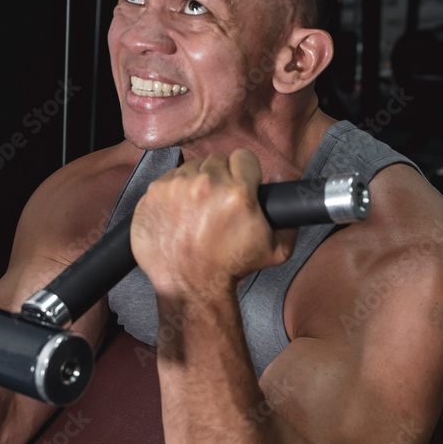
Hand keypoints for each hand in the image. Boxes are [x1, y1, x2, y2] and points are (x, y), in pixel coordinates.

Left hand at [130, 150, 295, 300]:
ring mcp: (175, 187)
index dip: (245, 172)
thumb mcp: (276, 249)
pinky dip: (174, 191)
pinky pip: (168, 179)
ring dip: (196, 182)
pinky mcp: (153, 194)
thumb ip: (289, 214)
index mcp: (236, 192)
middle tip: (218, 202)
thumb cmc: (231, 268)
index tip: (240, 186)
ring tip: (198, 209)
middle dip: (220, 177)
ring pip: (191, 167)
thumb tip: (279, 177)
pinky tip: (180, 212)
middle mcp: (204, 184)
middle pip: (216, 160)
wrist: (191, 286)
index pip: (244, 157)